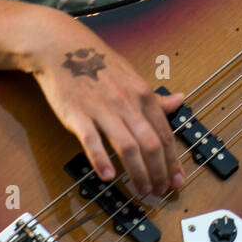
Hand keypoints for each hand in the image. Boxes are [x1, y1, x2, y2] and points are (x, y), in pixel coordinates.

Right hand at [23, 7, 186, 197]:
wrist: (62, 49)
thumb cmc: (98, 64)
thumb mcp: (132, 77)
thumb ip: (155, 97)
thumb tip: (180, 101)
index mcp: (142, 94)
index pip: (165, 134)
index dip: (173, 160)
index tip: (177, 180)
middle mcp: (127, 102)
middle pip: (151, 144)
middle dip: (159, 172)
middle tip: (160, 191)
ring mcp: (102, 109)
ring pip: (127, 146)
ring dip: (137, 173)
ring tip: (141, 190)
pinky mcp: (78, 114)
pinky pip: (92, 140)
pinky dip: (102, 159)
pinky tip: (108, 176)